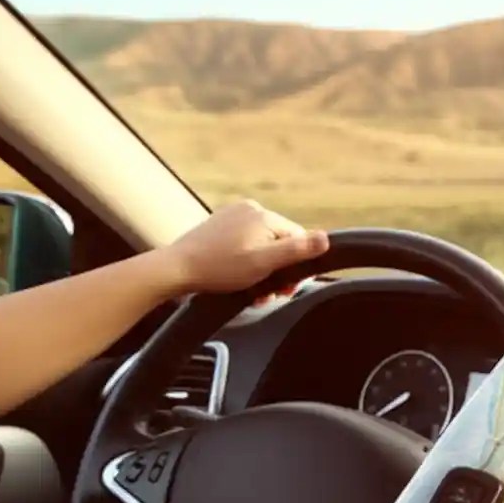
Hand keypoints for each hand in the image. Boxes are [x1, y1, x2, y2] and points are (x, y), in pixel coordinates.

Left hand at [157, 200, 329, 298]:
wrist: (176, 269)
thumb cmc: (220, 268)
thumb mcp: (264, 263)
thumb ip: (297, 250)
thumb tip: (327, 238)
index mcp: (264, 215)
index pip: (298, 239)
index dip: (297, 266)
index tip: (286, 288)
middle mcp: (250, 209)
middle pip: (281, 242)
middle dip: (279, 269)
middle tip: (268, 293)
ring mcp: (233, 215)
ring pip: (263, 244)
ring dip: (263, 269)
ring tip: (252, 290)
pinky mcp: (220, 225)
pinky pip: (246, 242)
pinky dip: (247, 260)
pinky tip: (238, 277)